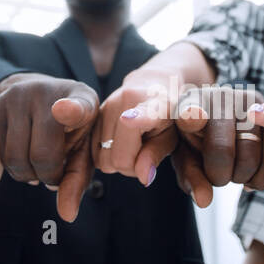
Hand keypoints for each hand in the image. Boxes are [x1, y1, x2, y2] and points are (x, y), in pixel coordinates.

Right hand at [0, 73, 98, 222]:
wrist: (38, 94)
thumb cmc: (69, 127)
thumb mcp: (81, 149)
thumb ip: (77, 180)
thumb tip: (67, 216)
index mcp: (80, 98)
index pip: (77, 106)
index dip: (71, 111)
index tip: (63, 111)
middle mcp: (44, 92)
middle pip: (41, 155)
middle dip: (49, 176)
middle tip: (54, 173)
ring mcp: (14, 97)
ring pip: (15, 159)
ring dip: (29, 174)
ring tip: (39, 164)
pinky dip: (12, 166)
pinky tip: (23, 152)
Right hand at [96, 69, 181, 186]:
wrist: (151, 85)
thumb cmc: (166, 116)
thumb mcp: (170, 137)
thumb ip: (155, 156)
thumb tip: (143, 178)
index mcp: (155, 105)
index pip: (144, 114)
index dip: (136, 119)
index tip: (128, 119)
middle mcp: (126, 101)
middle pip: (116, 157)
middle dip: (129, 166)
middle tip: (143, 154)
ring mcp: (106, 106)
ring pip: (102, 158)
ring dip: (117, 160)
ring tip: (132, 146)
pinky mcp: (93, 115)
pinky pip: (93, 152)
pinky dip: (106, 153)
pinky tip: (119, 142)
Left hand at [173, 85, 263, 205]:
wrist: (221, 115)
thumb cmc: (198, 139)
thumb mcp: (187, 158)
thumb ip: (192, 178)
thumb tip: (204, 201)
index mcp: (190, 105)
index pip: (189, 111)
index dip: (190, 115)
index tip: (192, 117)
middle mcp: (221, 96)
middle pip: (223, 151)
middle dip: (220, 176)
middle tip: (218, 175)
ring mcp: (250, 101)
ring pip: (253, 156)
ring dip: (245, 178)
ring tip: (236, 174)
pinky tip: (253, 174)